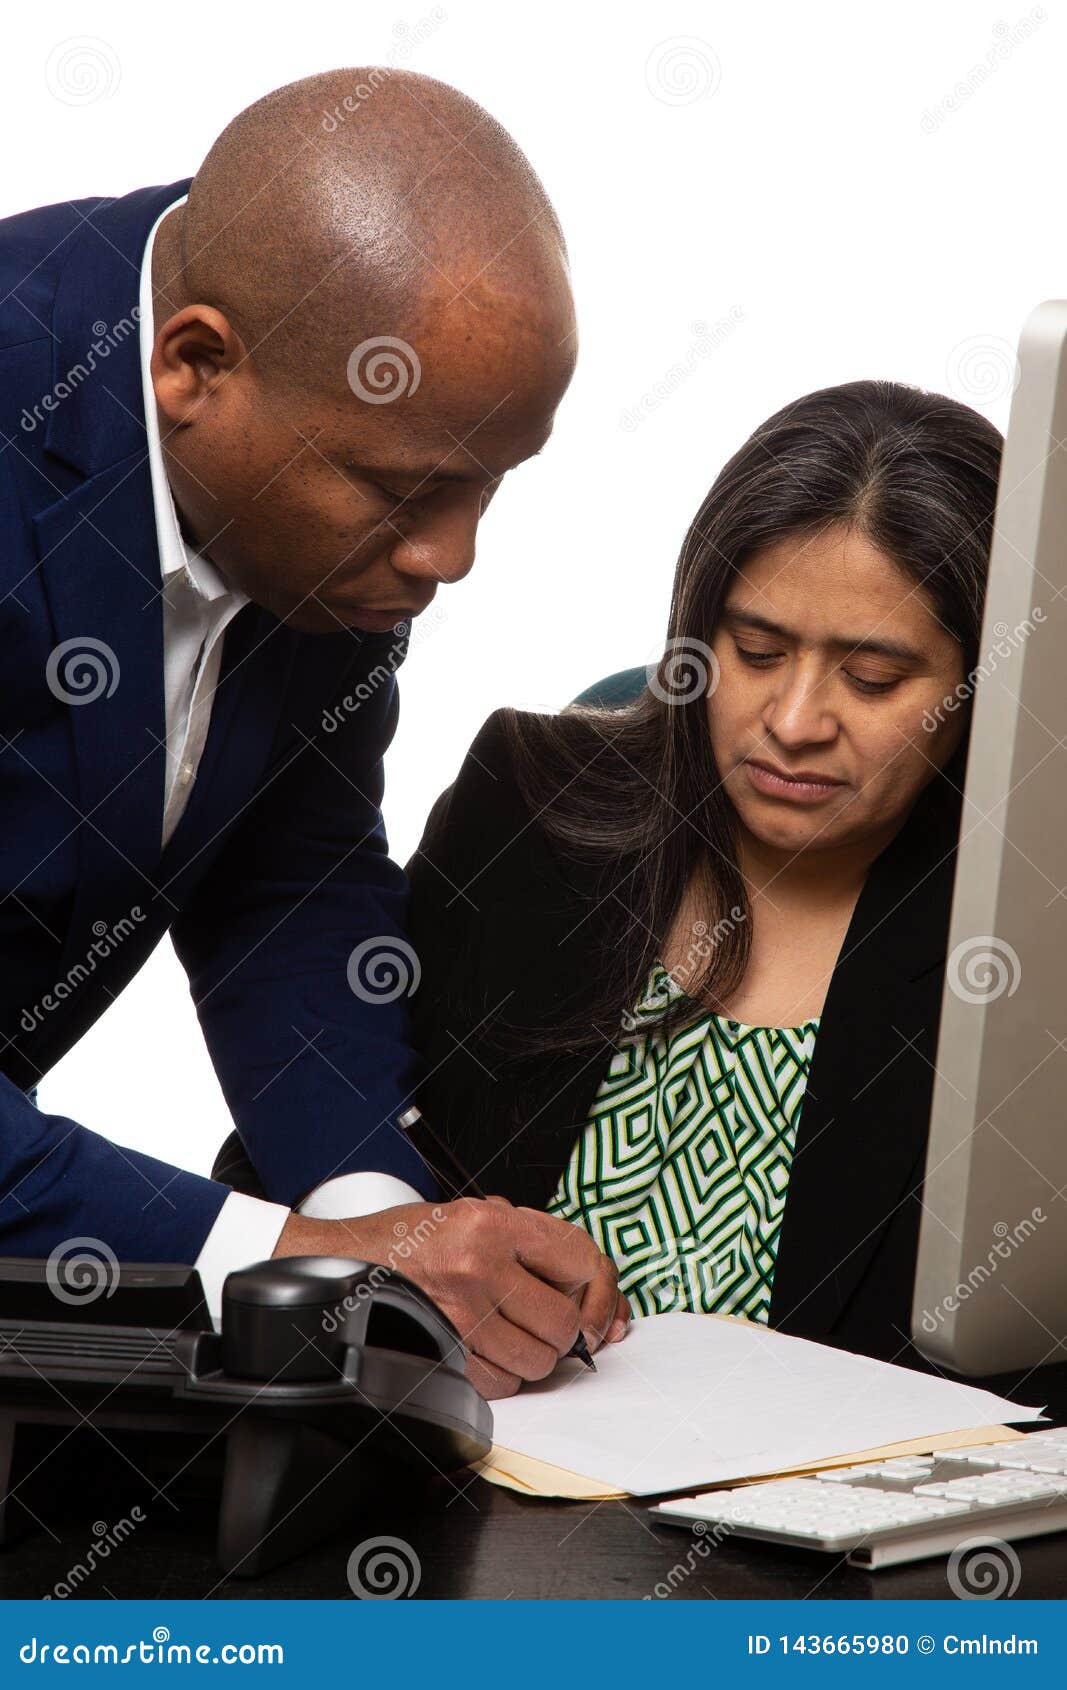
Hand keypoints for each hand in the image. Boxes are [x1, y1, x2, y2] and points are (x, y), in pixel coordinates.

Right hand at [273, 1198, 622, 1397]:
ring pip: (535, 1362)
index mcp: (493, 1223)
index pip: (580, 1258)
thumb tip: (603, 1298)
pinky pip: (501, 1383)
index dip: (600, 1289)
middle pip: (562, 1323)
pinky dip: (501, 1373)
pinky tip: (483, 1345)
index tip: (600, 1308)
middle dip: (561, 1329)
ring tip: (506, 1328)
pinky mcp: (441, 1350)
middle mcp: (477, 1265)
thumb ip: (541, 1244)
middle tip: (541, 1317)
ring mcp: (457, 1312)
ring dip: (531, 1354)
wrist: (347, 1258)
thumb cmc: (414, 1237)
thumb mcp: (478, 1213)